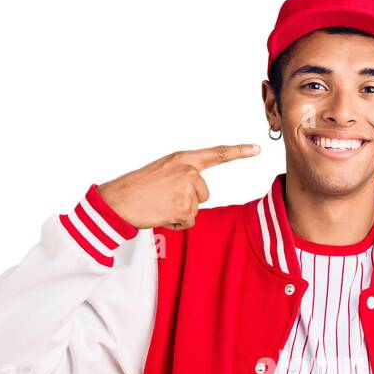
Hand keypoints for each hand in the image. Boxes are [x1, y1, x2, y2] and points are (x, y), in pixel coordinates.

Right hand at [98, 144, 260, 229]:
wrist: (118, 201)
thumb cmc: (136, 188)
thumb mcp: (161, 171)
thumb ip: (182, 175)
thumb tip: (196, 192)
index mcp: (182, 158)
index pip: (215, 154)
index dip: (238, 152)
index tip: (256, 149)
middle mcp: (188, 170)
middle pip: (203, 194)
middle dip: (187, 201)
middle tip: (163, 199)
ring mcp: (187, 188)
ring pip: (195, 209)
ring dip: (180, 213)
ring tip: (159, 206)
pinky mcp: (185, 207)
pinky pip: (189, 222)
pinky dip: (176, 224)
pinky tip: (161, 214)